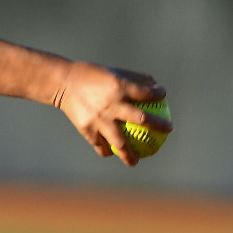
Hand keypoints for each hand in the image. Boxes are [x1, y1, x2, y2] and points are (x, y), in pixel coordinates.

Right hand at [51, 62, 169, 165]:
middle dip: (158, 126)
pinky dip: (108, 150)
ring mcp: (99, 119)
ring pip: (120, 143)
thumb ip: (135, 79)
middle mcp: (111, 104)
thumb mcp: (113, 72)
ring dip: (130, 155)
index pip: (146, 92)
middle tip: (168, 130)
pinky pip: (101, 145)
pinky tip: (113, 153)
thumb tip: (155, 87)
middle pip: (141, 119)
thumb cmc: (92, 76)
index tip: (163, 95)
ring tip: (136, 161)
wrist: (63, 84)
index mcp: (118, 87)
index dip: (158, 93)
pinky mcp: (87, 129)